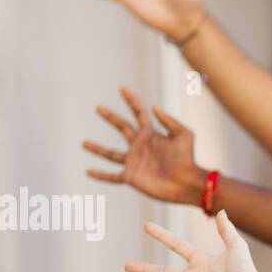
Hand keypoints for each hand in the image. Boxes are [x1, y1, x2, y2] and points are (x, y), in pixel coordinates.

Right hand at [85, 86, 204, 203]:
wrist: (186, 183)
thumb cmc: (187, 159)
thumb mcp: (183, 135)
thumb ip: (169, 120)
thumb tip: (154, 106)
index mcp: (151, 134)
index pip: (138, 113)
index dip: (131, 100)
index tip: (122, 88)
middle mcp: (140, 146)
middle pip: (122, 127)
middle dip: (110, 117)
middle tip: (98, 107)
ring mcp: (134, 162)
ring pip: (111, 154)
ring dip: (97, 149)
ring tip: (83, 143)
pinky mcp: (131, 177)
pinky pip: (112, 177)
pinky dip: (100, 175)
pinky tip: (88, 172)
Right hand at [127, 210, 262, 271]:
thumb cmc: (247, 271)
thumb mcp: (236, 245)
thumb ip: (226, 229)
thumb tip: (221, 210)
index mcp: (201, 260)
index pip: (176, 245)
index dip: (162, 235)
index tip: (146, 226)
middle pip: (163, 271)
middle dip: (145, 268)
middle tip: (127, 265)